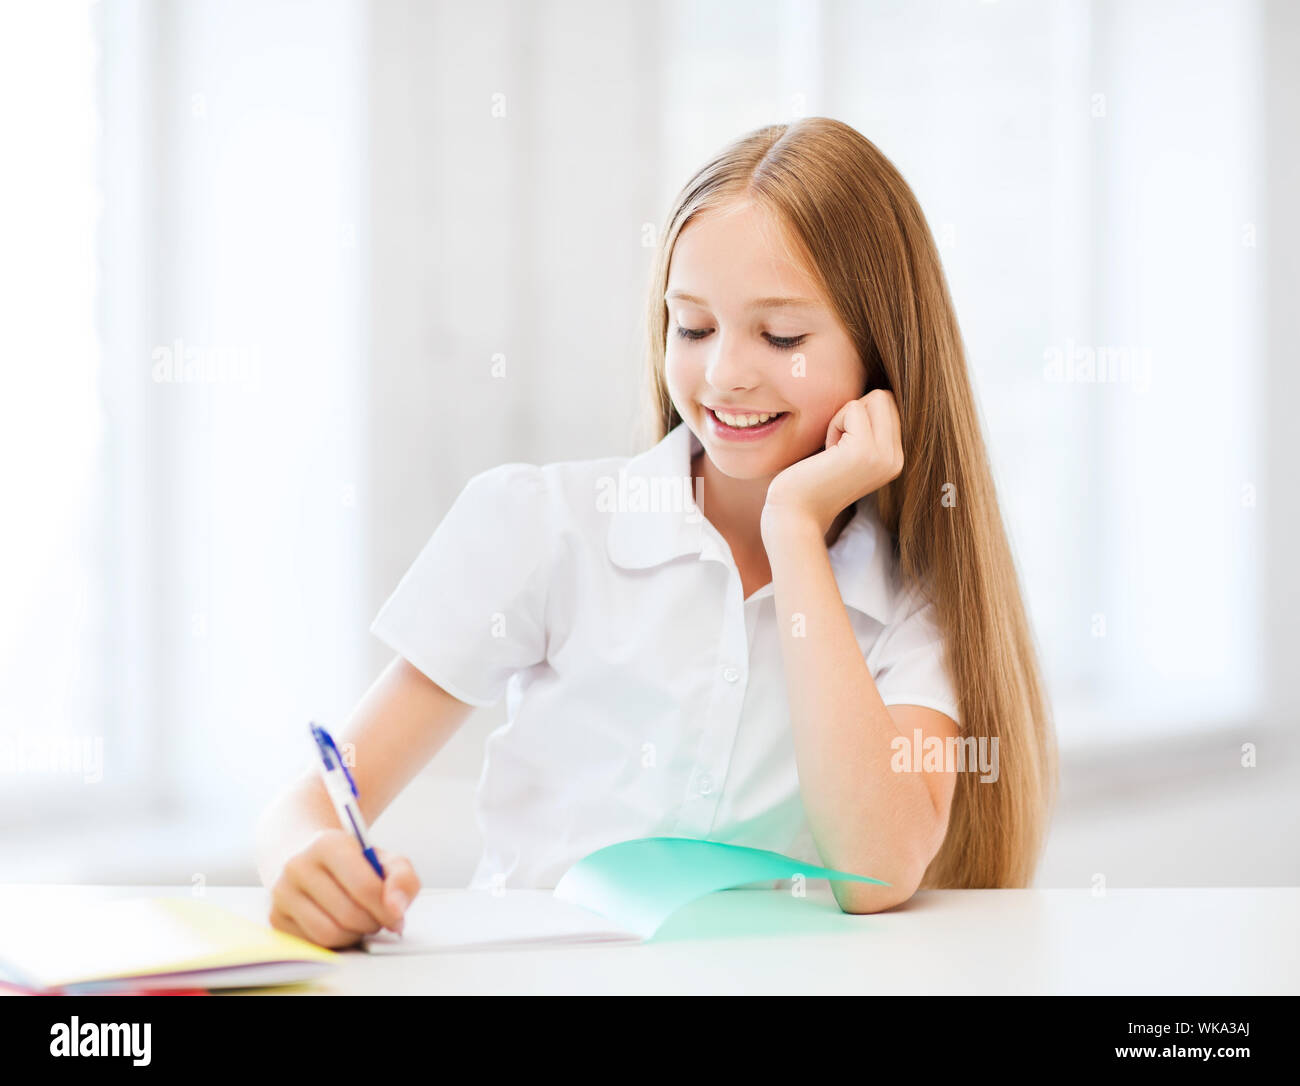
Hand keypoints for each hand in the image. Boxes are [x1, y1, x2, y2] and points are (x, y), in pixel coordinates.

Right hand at [267, 829, 419, 948]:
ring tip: (361, 922)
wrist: (312, 858)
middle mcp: (298, 865)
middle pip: (348, 914)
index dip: (387, 908)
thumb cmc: (355, 863)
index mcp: (328, 844)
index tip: (397, 916)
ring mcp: (282, 892)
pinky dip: (336, 941)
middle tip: (379, 918)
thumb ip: (402, 879)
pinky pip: (313, 944)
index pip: (363, 887)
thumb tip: (396, 909)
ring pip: (328, 934)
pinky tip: (341, 925)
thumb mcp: (385, 860)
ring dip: (354, 935)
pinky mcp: (276, 917)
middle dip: (372, 923)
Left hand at [762, 389, 903, 539]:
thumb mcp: (848, 452)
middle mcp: (896, 459)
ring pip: (874, 398)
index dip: (859, 415)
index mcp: (895, 459)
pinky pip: (853, 408)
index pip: (889, 406)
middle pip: (885, 397)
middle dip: (854, 411)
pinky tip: (827, 452)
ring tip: (832, 450)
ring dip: (844, 417)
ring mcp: (883, 456)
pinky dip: (834, 424)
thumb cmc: (811, 479)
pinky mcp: (864, 451)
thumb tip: (871, 392)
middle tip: (835, 444)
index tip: (841, 444)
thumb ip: (866, 429)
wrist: (795, 514)